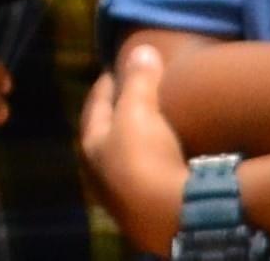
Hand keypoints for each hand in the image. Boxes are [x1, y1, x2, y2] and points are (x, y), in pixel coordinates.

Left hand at [82, 40, 190, 251]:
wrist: (176, 219)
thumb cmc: (148, 158)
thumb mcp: (141, 111)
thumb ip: (138, 81)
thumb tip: (140, 49)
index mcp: (93, 148)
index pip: (95, 109)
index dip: (105, 87)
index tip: (114, 72)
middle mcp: (102, 177)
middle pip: (108, 140)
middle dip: (119, 119)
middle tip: (133, 100)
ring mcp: (125, 201)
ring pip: (126, 166)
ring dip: (137, 147)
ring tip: (154, 131)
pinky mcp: (150, 219)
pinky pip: (149, 186)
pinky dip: (155, 170)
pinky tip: (171, 166)